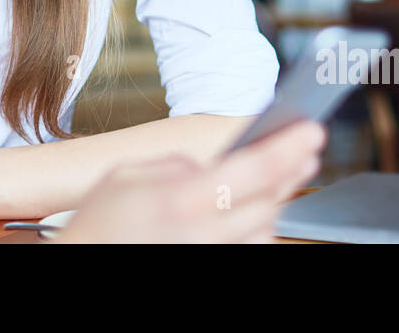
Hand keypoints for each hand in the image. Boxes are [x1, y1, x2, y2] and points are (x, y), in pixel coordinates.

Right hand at [53, 120, 326, 243]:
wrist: (85, 262)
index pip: (252, 170)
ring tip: (282, 180)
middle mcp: (201, 235)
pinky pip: (248, 250)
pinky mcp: (211, 266)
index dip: (287, 149)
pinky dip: (256, 231)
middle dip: (290, 174)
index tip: (313, 132)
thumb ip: (174, 165)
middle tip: (309, 150)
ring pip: (264, 231)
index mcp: (179, 201)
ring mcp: (208, 256)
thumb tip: (209, 165)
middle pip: (268, 203)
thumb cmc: (98, 226)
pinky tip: (256, 214)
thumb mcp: (125, 177)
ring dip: (274, 204)